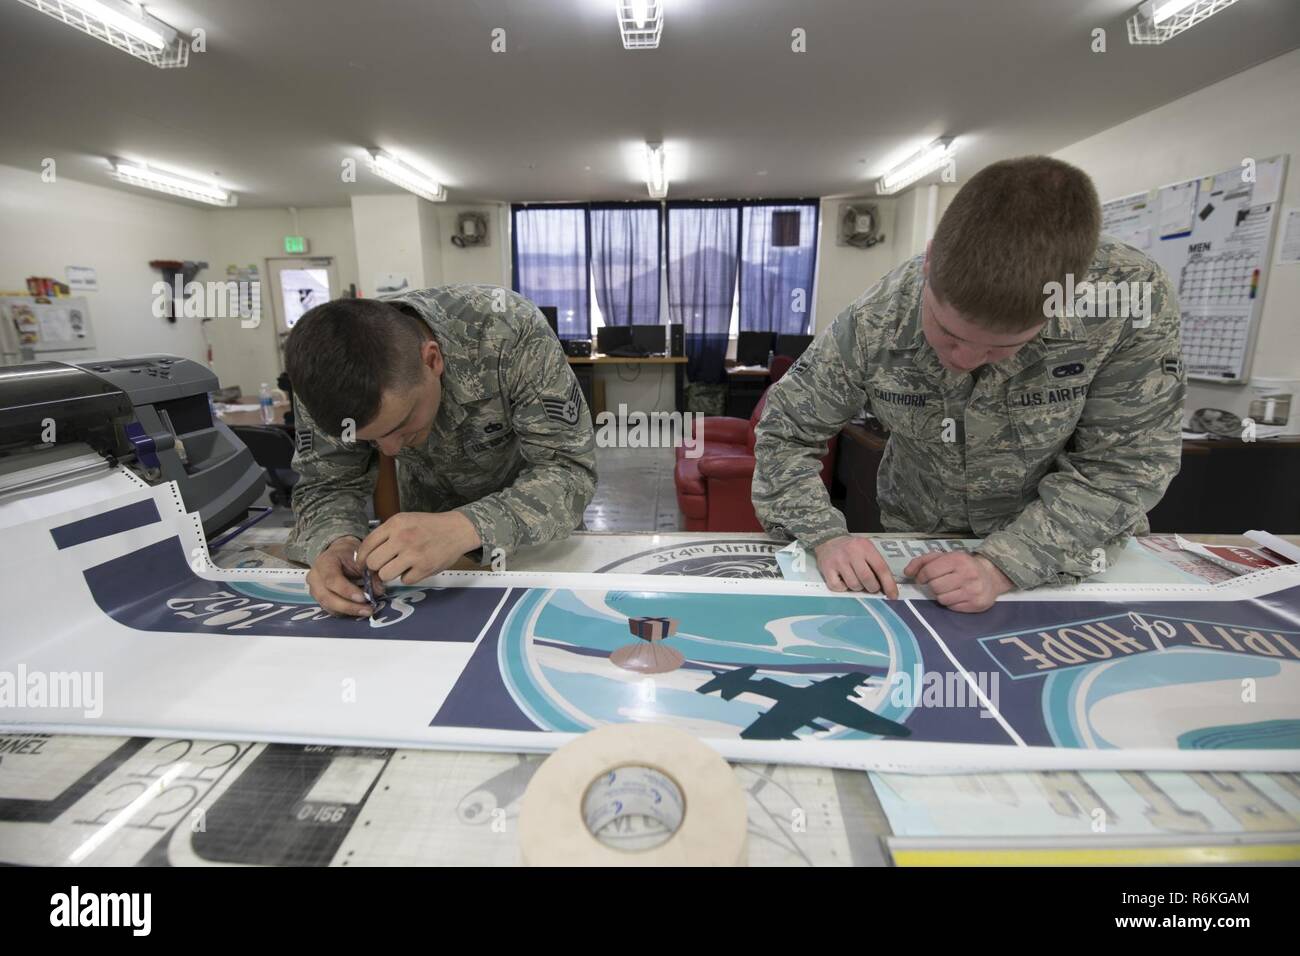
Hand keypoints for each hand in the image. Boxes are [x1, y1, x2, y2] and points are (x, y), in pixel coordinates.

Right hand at [305, 535, 372, 617]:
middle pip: (328, 597)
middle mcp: (315, 578)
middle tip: (368, 610)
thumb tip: (379, 590)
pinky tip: (359, 610)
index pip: (332, 579)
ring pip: (329, 606)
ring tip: (367, 611)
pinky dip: (346, 612)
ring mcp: (315, 590)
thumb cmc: (348, 555)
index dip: (347, 590)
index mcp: (324, 563)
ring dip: (349, 611)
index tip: (363, 598)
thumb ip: (369, 574)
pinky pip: (331, 610)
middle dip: (349, 606)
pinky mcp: (320, 600)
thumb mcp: (359, 559)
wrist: (337, 555)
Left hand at [356, 511, 481, 586]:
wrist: (457, 530)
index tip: (362, 564)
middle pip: (373, 562)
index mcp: (395, 524)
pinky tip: (414, 568)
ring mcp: (414, 554)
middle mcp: (402, 538)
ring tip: (399, 567)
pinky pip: (404, 581)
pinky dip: (408, 577)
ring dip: (390, 574)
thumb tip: (366, 555)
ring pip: (385, 575)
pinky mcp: (424, 568)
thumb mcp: (405, 520)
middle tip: (384, 565)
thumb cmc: (428, 526)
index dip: (361, 558)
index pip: (367, 545)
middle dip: (376, 567)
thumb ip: (386, 534)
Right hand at [813, 535, 898, 597]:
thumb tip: (887, 587)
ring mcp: (838, 561)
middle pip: (867, 579)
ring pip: (854, 585)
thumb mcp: (867, 549)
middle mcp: (852, 553)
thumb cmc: (852, 549)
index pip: (881, 568)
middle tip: (870, 586)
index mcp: (865, 547)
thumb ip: (876, 565)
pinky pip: (839, 587)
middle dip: (872, 588)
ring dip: (857, 587)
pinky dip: (843, 588)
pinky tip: (843, 580)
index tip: (893, 595)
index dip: (889, 584)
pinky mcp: (827, 569)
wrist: (829, 541)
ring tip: (855, 580)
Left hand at [904, 552, 1013, 612]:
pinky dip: (950, 602)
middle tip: (938, 583)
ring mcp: (973, 591)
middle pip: (935, 587)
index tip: (922, 578)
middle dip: (932, 586)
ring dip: (940, 595)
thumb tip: (907, 572)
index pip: (930, 571)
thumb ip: (922, 561)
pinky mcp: (976, 604)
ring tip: (948, 589)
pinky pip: (952, 607)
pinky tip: (957, 595)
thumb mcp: (944, 557)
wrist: (991, 576)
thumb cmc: (962, 566)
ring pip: (942, 599)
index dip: (921, 576)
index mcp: (958, 560)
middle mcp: (967, 575)